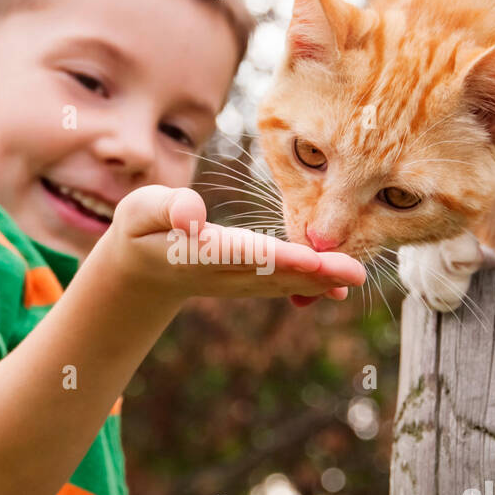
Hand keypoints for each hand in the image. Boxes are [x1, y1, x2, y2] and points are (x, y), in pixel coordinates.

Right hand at [98, 185, 365, 305]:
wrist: (140, 269)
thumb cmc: (141, 228)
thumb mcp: (140, 211)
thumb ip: (165, 208)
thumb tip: (191, 214)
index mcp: (195, 253)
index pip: (241, 254)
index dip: (277, 257)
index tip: (310, 259)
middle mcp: (220, 274)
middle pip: (272, 273)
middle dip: (314, 273)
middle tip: (353, 272)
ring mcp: (233, 283)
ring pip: (280, 283)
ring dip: (318, 281)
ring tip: (354, 278)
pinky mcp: (243, 284)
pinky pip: (279, 286)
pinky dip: (308, 285)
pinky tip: (337, 286)